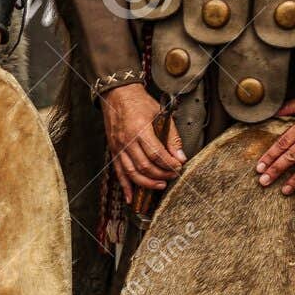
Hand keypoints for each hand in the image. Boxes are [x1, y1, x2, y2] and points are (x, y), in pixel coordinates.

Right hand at [101, 83, 183, 202]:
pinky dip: (125, 187)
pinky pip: (119, 173)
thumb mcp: (160, 115)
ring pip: (132, 173)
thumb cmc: (140, 103)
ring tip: (160, 185)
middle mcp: (127, 141)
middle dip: (161, 174)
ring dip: (147, 182)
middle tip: (173, 175)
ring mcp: (119, 148)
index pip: (157, 154)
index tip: (179, 166)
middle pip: (145, 166)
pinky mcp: (114, 152)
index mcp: (140, 130)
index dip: (169, 164)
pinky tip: (131, 198)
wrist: (118, 96)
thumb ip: (171, 136)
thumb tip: (180, 156)